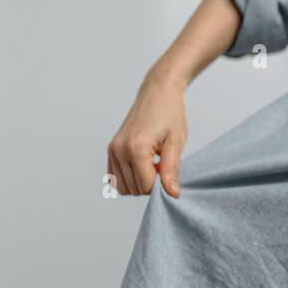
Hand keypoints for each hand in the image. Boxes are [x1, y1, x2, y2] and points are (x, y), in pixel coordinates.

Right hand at [107, 71, 188, 196]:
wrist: (158, 93)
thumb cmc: (170, 114)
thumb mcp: (176, 142)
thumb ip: (172, 169)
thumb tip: (172, 194)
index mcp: (136, 148)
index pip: (146, 187)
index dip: (161, 185)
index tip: (170, 170)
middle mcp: (119, 150)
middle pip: (135, 189)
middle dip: (152, 184)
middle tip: (163, 164)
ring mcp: (112, 150)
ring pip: (124, 187)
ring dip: (140, 182)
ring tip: (153, 163)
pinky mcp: (111, 149)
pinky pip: (116, 178)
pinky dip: (130, 178)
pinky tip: (143, 164)